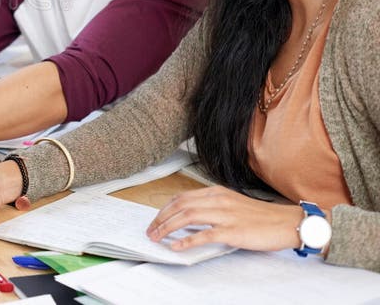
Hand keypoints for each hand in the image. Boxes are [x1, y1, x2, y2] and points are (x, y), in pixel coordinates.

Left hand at [146, 186, 304, 251]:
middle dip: (160, 218)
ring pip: (187, 217)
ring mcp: (225, 215)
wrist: (287, 222)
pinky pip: (204, 235)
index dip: (165, 208)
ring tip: (156, 237)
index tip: (155, 219)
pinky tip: (176, 246)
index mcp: (216, 192)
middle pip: (180, 205)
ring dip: (167, 228)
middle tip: (150, 230)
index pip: (182, 197)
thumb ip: (212, 207)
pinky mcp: (233, 231)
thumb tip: (189, 217)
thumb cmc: (261, 216)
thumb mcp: (232, 204)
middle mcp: (218, 200)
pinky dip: (187, 240)